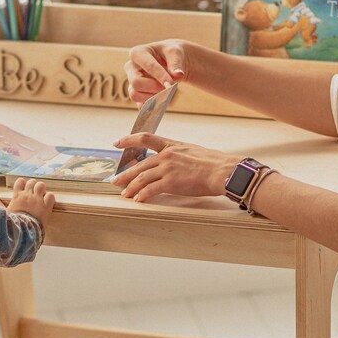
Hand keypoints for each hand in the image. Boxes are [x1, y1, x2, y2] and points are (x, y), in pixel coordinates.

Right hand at [0, 178, 54, 226]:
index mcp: (17, 196)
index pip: (20, 181)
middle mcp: (27, 196)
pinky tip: (47, 203)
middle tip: (34, 194)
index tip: (24, 189)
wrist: (22, 233)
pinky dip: (50, 198)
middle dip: (34, 186)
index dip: (23, 184)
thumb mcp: (3, 213)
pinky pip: (51, 195)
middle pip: (32, 182)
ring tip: (41, 197)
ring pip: (41, 185)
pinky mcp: (46, 207)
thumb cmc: (11, 224)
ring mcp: (37, 200)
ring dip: (42, 190)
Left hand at [113, 132, 235, 202]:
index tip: (117, 143)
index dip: (128, 139)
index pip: (145, 138)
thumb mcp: (193, 151)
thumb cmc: (214, 163)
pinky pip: (151, 189)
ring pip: (142, 177)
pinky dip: (143, 195)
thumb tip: (173, 162)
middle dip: (125, 173)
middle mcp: (167, 155)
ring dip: (131, 187)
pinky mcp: (171, 182)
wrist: (222, 171)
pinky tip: (139, 199)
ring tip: (124, 194)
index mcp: (172, 145)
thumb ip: (179, 155)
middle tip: (115, 180)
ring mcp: (168, 168)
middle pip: (140, 164)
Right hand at [125, 40, 190, 103]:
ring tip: (167, 93)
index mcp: (138, 53)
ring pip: (135, 95)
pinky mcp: (137, 94)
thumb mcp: (175, 53)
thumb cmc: (171, 54)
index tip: (172, 84)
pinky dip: (152, 106)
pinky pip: (140, 105)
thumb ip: (176, 63)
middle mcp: (130, 67)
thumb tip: (178, 75)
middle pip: (136, 83)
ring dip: (153, 97)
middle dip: (155, 88)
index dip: (160, 76)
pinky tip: (163, 102)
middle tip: (170, 88)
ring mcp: (132, 82)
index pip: (147, 66)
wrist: (171, 61)